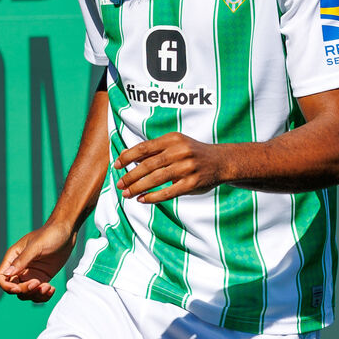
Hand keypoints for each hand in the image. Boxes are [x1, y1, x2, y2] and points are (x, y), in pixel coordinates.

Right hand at [0, 222, 77, 303]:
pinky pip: (38, 293)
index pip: (1, 278)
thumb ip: (22, 261)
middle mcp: (19, 268)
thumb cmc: (49, 234)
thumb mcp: (36, 247)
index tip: (19, 289)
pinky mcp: (42, 278)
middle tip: (39, 283)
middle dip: (26, 290)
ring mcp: (30, 274)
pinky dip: (43, 296)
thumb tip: (6, 274)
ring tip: (48, 287)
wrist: (66, 231)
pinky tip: (52, 289)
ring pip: (26, 294)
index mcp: (12, 258)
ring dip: (36, 295)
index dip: (7, 287)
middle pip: (13, 288)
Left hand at [115, 132, 229, 202]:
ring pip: (156, 179)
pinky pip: (168, 192)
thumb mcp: (175, 145)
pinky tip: (142, 199)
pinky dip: (153, 197)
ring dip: (138, 187)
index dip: (127, 156)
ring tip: (127, 193)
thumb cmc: (192, 153)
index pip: (144, 147)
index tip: (116, 165)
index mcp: (173, 139)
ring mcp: (187, 168)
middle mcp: (180, 151)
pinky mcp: (192, 183)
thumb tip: (127, 157)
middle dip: (130, 176)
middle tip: (119, 184)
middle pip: (148, 165)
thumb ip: (154, 150)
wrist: (222, 161)